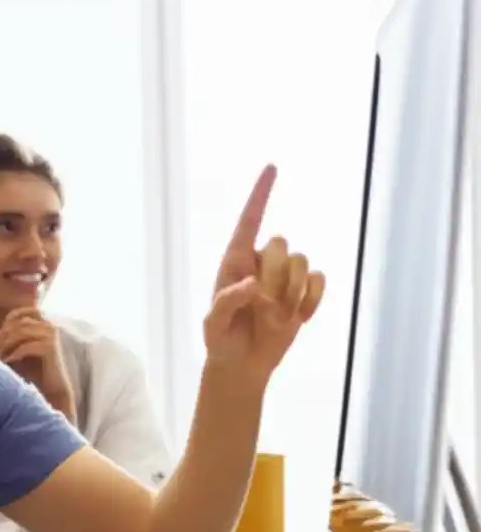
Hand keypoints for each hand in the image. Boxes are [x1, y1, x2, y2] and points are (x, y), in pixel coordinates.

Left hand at [0, 308, 74, 410]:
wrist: (53, 388)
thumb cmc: (35, 369)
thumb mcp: (22, 349)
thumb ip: (13, 338)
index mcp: (43, 322)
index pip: (20, 313)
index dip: (6, 324)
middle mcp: (49, 325)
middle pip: (19, 323)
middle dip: (4, 336)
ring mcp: (51, 335)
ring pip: (21, 332)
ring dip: (7, 344)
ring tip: (0, 356)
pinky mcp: (51, 348)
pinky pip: (26, 347)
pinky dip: (14, 354)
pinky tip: (8, 362)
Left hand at [204, 165, 325, 383]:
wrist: (243, 364)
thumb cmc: (221, 340)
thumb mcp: (213, 325)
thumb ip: (226, 302)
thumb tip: (252, 282)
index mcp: (234, 261)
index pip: (248, 221)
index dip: (260, 194)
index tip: (272, 167)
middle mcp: (260, 262)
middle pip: (280, 245)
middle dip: (275, 277)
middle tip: (262, 307)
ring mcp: (284, 276)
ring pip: (301, 263)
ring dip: (291, 294)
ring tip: (275, 318)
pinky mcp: (303, 291)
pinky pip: (319, 281)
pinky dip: (311, 301)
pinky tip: (298, 318)